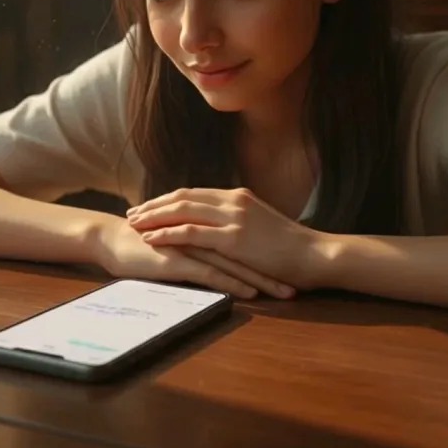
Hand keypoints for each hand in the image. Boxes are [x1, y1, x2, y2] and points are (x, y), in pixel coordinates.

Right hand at [94, 214, 294, 300]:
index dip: (269, 254)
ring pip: (233, 262)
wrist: (112, 240)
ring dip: (260, 278)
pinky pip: (210, 272)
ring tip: (284, 292)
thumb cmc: (145, 244)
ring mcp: (191, 246)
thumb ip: (202, 245)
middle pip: (246, 251)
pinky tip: (249, 292)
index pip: (245, 241)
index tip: (294, 269)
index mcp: (206, 227)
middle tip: (301, 284)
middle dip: (273, 268)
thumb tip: (223, 257)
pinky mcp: (178, 260)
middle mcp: (203, 233)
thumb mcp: (180, 243)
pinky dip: (231, 282)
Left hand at [127, 187, 324, 290]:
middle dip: (154, 205)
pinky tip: (152, 240)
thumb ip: (240, 220)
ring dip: (154, 218)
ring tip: (134, 226)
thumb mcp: (262, 224)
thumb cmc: (291, 246)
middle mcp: (232, 201)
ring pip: (183, 212)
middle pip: (182, 197)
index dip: (168, 199)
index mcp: (238, 196)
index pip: (193, 192)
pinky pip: (192, 233)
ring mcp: (233, 218)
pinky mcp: (233, 239)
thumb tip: (222, 226)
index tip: (149, 206)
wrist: (315, 254)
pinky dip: (168, 234)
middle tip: (132, 213)